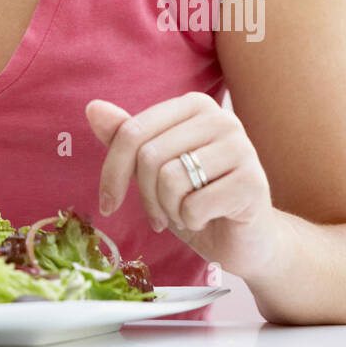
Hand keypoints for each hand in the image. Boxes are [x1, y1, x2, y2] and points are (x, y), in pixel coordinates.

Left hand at [85, 92, 280, 282]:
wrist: (246, 240)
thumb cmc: (195, 200)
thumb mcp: (153, 171)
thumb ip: (125, 138)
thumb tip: (93, 108)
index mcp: (193, 105)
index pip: (131, 132)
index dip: (112, 172)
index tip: (107, 203)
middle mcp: (220, 118)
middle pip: (149, 156)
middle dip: (146, 196)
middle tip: (160, 214)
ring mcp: (241, 147)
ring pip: (170, 178)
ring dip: (170, 209)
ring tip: (187, 213)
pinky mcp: (252, 181)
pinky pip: (194, 204)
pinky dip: (192, 221)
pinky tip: (208, 219)